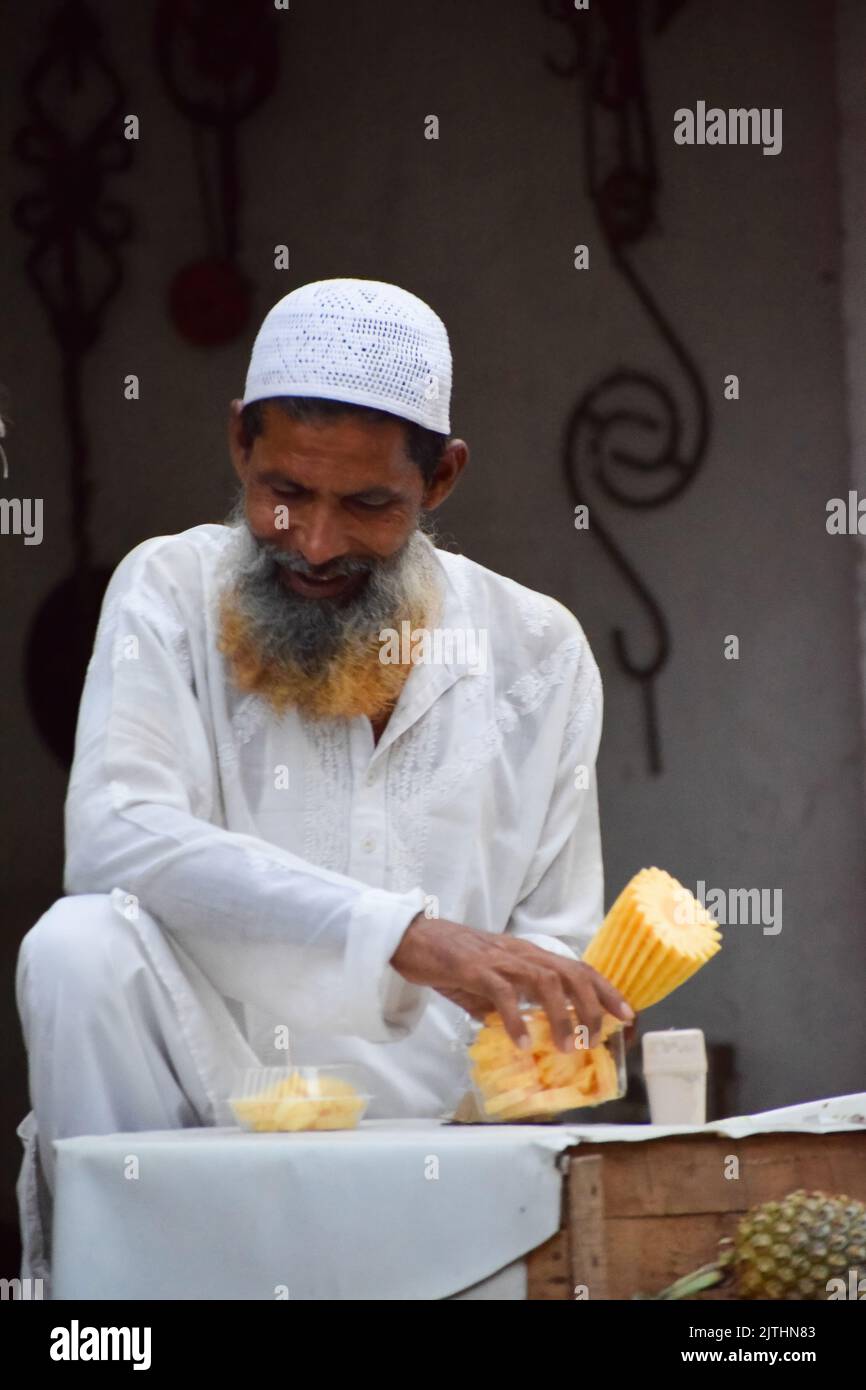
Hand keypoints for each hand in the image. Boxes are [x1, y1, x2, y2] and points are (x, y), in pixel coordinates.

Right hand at [390, 914, 634, 1052]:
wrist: (413, 938)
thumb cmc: (450, 960)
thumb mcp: (487, 984)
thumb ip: (506, 1005)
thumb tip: (517, 1034)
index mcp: (529, 956)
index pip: (577, 968)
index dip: (606, 991)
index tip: (627, 1016)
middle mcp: (521, 954)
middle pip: (571, 972)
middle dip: (594, 1004)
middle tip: (602, 1036)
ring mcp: (500, 960)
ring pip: (545, 980)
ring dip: (561, 1015)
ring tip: (567, 1046)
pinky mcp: (474, 969)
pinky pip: (502, 993)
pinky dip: (515, 1019)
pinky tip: (520, 1042)